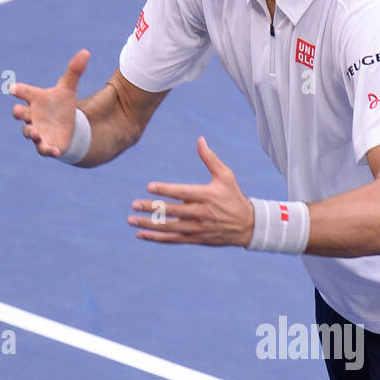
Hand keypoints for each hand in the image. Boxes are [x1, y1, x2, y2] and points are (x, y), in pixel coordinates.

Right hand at [9, 49, 89, 157]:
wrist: (68, 127)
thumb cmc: (62, 106)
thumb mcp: (68, 88)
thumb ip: (74, 71)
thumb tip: (86, 52)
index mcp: (35, 99)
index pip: (23, 91)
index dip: (18, 90)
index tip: (13, 88)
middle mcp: (32, 116)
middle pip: (20, 114)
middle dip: (18, 112)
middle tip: (18, 111)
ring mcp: (37, 131)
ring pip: (29, 133)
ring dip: (30, 133)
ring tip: (35, 132)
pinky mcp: (46, 144)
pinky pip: (43, 149)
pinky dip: (47, 150)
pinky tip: (55, 151)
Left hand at [128, 137, 254, 246]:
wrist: (247, 226)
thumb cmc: (234, 196)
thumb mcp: (226, 175)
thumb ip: (210, 159)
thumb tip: (200, 139)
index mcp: (206, 196)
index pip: (182, 193)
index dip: (165, 190)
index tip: (149, 187)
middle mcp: (200, 213)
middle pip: (171, 211)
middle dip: (151, 208)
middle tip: (134, 204)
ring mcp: (196, 228)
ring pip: (168, 227)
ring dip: (148, 224)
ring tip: (131, 219)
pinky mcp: (195, 239)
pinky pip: (172, 239)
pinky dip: (156, 238)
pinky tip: (141, 234)